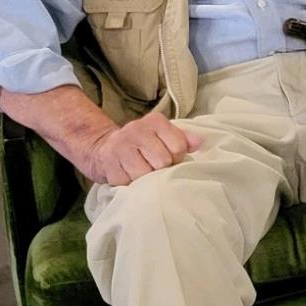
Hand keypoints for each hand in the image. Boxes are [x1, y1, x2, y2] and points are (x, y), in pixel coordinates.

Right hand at [77, 113, 202, 185]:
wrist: (104, 148)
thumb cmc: (143, 145)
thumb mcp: (164, 136)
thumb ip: (184, 139)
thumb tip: (200, 143)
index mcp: (155, 121)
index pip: (178, 147)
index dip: (177, 159)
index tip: (170, 160)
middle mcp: (136, 128)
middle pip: (162, 162)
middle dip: (161, 170)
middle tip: (155, 168)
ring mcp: (120, 145)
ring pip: (144, 174)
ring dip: (144, 179)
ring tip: (141, 173)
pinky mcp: (107, 161)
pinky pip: (126, 182)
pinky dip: (128, 184)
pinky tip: (127, 175)